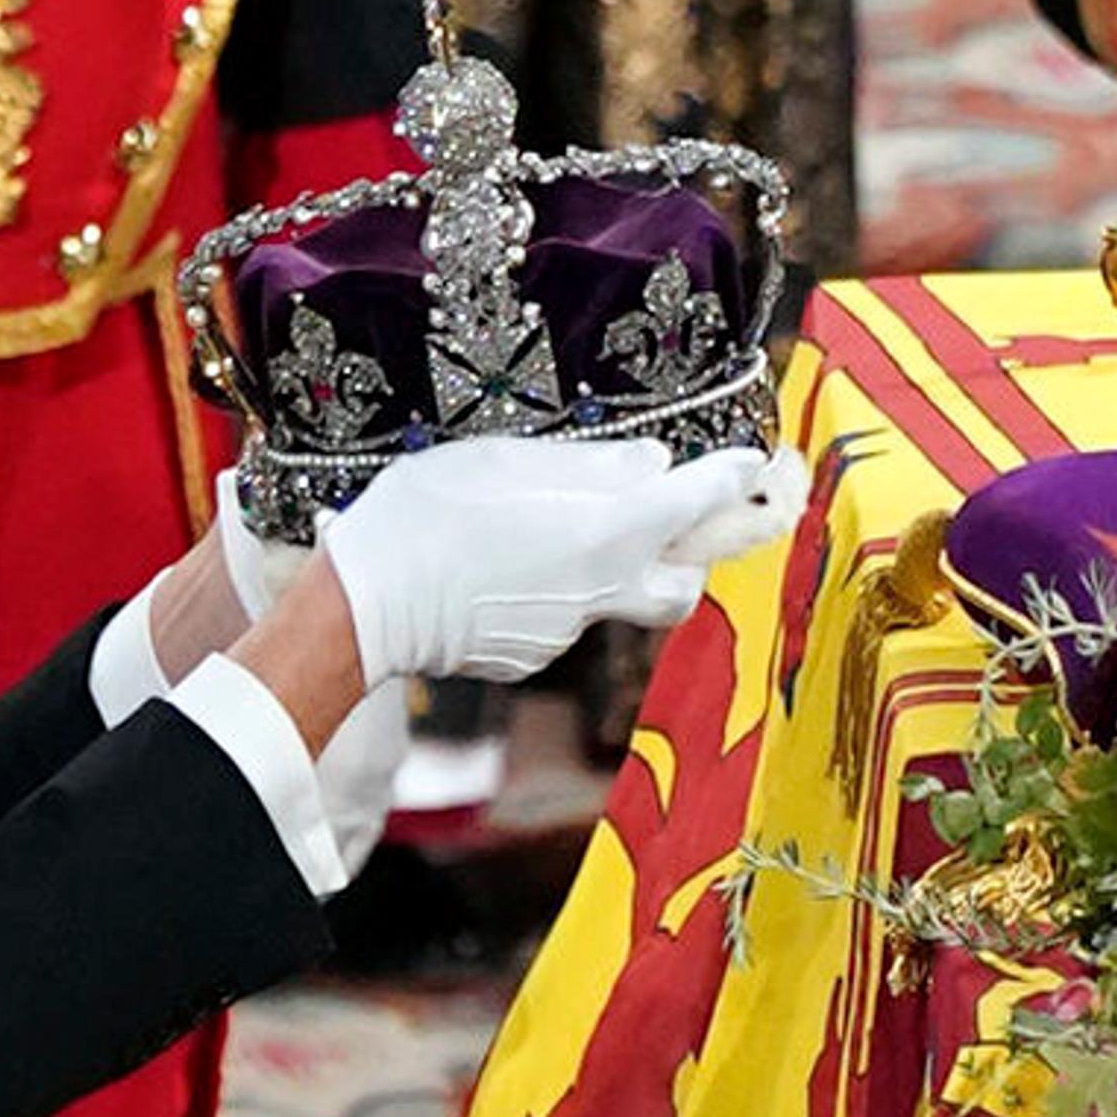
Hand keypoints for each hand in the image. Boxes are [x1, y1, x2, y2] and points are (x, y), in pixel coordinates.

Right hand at [312, 432, 750, 687]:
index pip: (695, 501)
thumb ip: (590, 466)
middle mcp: (601, 589)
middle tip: (665, 524)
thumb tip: (652, 464)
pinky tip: (493, 569)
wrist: (366, 603)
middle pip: (682, 585)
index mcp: (606, 530)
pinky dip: (543, 593)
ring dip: (596, 568)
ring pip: (610, 597)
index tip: (750, 461)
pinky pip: (557, 619)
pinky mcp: (528, 656)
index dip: (730, 477)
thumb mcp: (508, 460)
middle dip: (688, 558)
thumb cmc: (430, 512)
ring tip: (530, 532)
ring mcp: (566, 631)